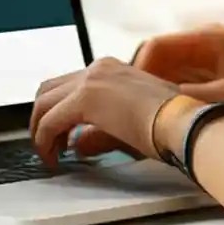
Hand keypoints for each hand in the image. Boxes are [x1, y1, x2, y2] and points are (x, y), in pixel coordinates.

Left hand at [28, 57, 179, 167]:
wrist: (182, 121)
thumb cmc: (170, 125)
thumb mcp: (129, 124)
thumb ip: (99, 132)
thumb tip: (78, 144)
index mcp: (112, 69)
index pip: (70, 85)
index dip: (58, 113)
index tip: (60, 136)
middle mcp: (99, 68)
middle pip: (49, 89)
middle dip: (42, 118)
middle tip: (47, 144)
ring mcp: (91, 79)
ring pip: (44, 102)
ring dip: (41, 129)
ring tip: (48, 153)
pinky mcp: (86, 97)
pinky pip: (50, 121)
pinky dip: (45, 140)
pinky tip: (53, 156)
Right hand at [70, 24, 223, 156]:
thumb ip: (187, 101)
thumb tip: (152, 107)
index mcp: (205, 38)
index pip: (155, 47)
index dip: (138, 71)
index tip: (130, 97)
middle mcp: (201, 43)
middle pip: (154, 59)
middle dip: (140, 84)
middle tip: (131, 111)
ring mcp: (205, 59)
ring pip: (163, 73)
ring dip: (153, 94)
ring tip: (143, 117)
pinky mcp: (209, 75)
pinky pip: (177, 84)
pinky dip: (168, 99)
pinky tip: (163, 117)